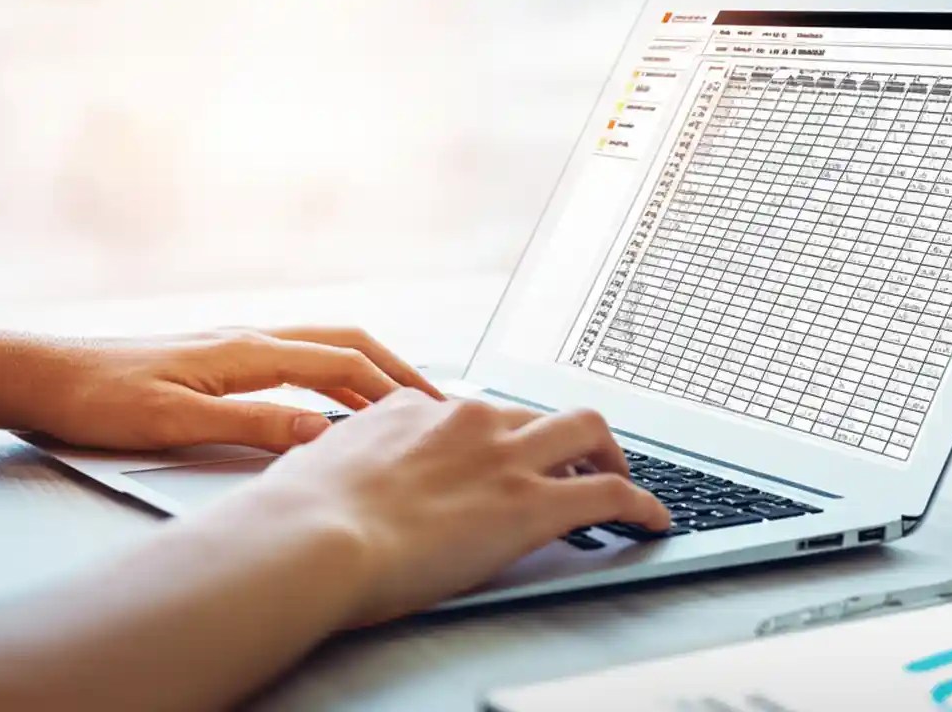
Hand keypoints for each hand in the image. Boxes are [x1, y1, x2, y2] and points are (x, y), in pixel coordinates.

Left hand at [18, 326, 442, 451]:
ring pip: (323, 346)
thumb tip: (322, 433)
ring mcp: (236, 346)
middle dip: (395, 367)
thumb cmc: (99, 400)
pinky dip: (334, 373)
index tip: (428, 414)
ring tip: (399, 398)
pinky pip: (297, 358)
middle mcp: (249, 340)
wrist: (44, 376)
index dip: (389, 388)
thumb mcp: (176, 422)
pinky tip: (333, 398)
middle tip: (435, 399)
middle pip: (344, 342)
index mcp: (247, 352)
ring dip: (368, 367)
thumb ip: (252, 425)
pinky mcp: (221, 360)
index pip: (341, 365)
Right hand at [252, 388, 670, 625]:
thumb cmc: (299, 516)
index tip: (504, 458)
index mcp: (416, 412)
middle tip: (579, 461)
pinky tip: (652, 520)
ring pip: (588, 431)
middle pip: (539, 411)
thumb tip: (332, 467)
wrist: (314, 539)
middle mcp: (468, 421)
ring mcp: (505, 458)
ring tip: (624, 483)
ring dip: (612, 456)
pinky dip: (642, 504)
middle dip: (566, 436)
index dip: (499, 439)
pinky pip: (611, 493)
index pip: (476, 414)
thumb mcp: (317, 466)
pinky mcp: (534, 503)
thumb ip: (344, 461)